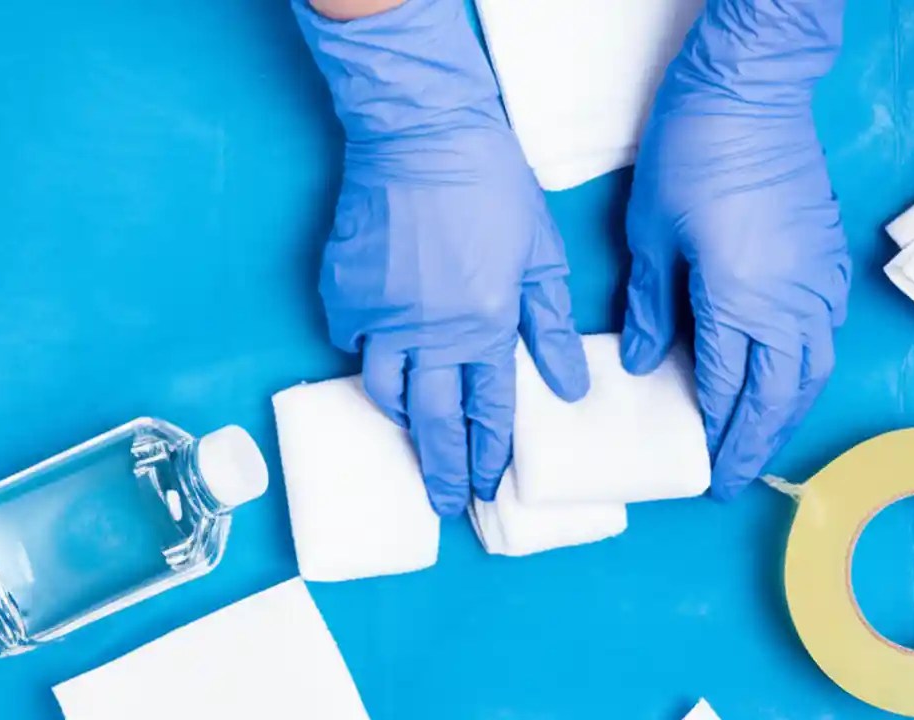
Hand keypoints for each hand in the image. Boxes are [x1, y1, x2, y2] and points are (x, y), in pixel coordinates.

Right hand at [293, 0, 588, 515]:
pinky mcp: (343, 291)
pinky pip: (352, 342)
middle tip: (442, 503)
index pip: (488, 411)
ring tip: (415, 434)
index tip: (485, 486)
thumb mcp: (540, 256)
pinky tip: (381, 354)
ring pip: (386, 390)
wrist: (420, 134)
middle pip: (433, 420)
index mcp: (484, 327)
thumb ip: (550, 329)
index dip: (487, 454)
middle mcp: (429, 334)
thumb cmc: (491, 186)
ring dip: (404, 419)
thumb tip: (571, 389)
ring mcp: (380, 315)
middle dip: (439, 467)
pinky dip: (367, 355)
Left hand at [621, 0, 850, 499]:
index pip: (727, 390)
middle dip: (755, 443)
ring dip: (786, 414)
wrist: (751, 95)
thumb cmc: (693, 157)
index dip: (714, 433)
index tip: (703, 468)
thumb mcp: (652, 238)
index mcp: (742, 305)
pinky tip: (787, 380)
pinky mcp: (829, 262)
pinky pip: (825, 338)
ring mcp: (818, 284)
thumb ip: (650, 309)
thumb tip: (643, 362)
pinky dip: (806, 372)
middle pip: (779, 397)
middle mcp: (790, 305)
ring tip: (761, 440)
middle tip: (733, 478)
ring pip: (811, 373)